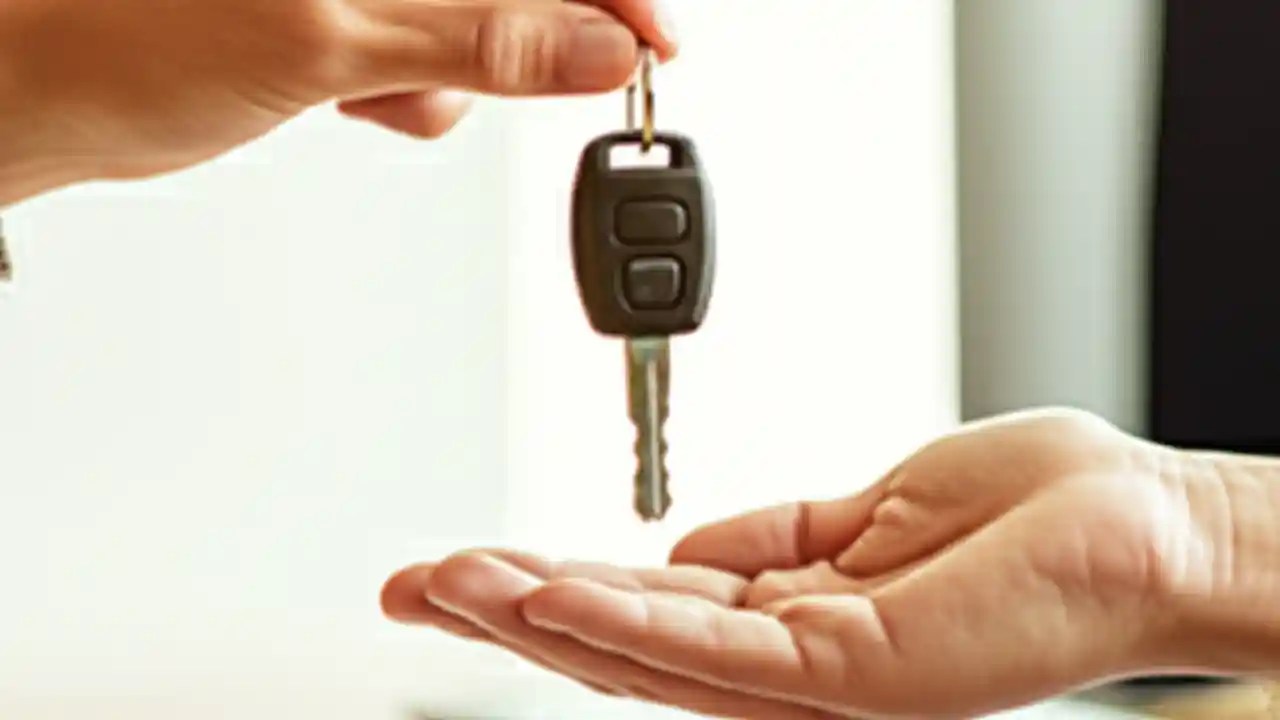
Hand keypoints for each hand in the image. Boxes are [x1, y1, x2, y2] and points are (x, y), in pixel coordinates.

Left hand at [0, 0, 674, 204]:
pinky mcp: (339, 13)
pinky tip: (359, 101)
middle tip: (496, 84)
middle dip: (518, 36)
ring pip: (471, 23)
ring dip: (453, 77)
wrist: (33, 94)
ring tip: (376, 95)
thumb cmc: (120, 32)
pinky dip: (412, 92)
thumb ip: (478, 39)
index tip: (651, 44)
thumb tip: (593, 47)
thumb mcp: (327, 39)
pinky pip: (425, 53)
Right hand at [382, 409, 1221, 718]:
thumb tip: (679, 549)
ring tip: (449, 583)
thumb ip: (765, 538)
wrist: (1137, 527)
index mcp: (786, 618)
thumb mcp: (859, 513)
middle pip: (620, 642)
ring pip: (645, 655)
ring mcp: (813, 676)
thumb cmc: (1026, 517)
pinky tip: (549, 596)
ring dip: (539, 616)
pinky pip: (714, 649)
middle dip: (507, 610)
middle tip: (412, 582)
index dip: (544, 584)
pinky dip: (623, 621)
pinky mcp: (848, 669)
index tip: (464, 559)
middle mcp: (786, 662)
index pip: (640, 607)